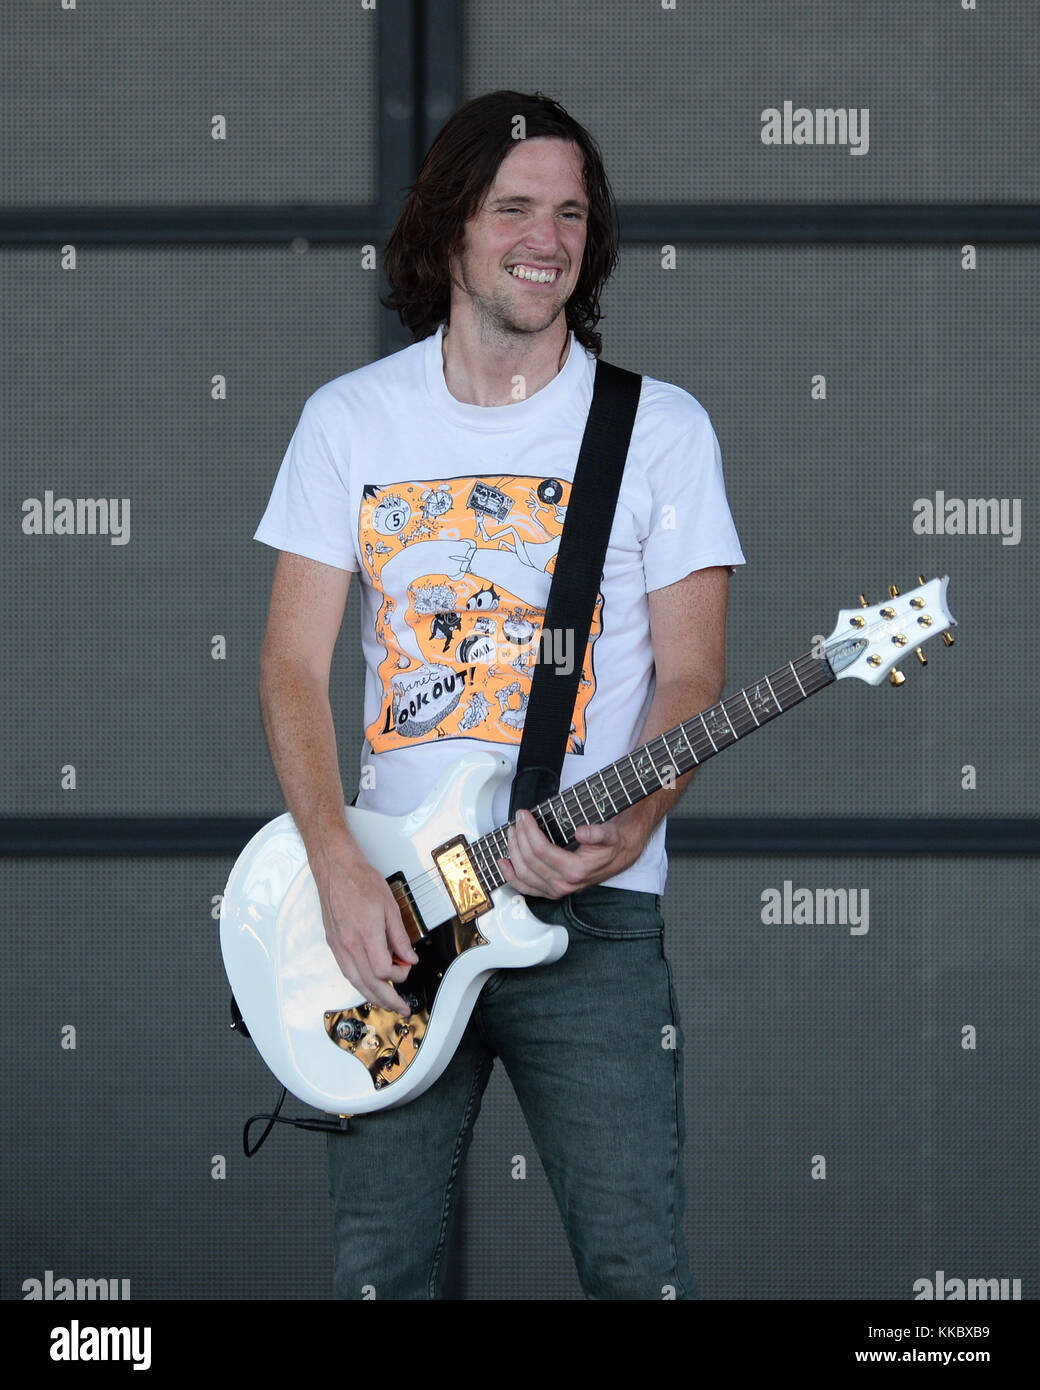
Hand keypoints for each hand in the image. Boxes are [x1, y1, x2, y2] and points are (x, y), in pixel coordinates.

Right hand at [313, 837, 418, 1016]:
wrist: (335, 869)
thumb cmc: (360, 881)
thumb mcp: (390, 907)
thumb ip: (400, 937)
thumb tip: (408, 957)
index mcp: (366, 935)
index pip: (384, 970)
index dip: (399, 974)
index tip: (407, 968)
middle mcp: (349, 944)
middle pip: (369, 984)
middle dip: (388, 1000)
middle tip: (401, 1008)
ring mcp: (338, 946)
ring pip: (355, 981)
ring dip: (372, 996)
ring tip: (386, 1003)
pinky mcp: (333, 944)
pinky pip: (346, 971)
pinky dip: (359, 983)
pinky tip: (367, 985)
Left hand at [496, 807, 645, 898]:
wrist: (620, 856)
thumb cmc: (612, 843)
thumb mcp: (610, 833)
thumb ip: (599, 833)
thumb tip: (583, 832)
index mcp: (576, 870)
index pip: (541, 850)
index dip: (528, 830)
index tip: (524, 815)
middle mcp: (564, 885)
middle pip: (529, 860)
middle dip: (519, 837)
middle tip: (518, 819)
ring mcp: (557, 890)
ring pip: (524, 874)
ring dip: (513, 852)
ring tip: (511, 833)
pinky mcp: (552, 891)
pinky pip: (526, 888)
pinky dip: (511, 876)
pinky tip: (504, 864)